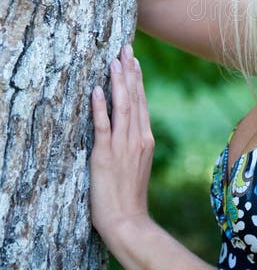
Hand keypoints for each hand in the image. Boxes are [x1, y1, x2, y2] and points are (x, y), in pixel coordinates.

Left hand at [90, 46, 154, 244]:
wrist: (128, 221)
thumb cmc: (129, 198)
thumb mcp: (136, 165)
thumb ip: (135, 145)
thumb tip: (130, 128)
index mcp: (145, 140)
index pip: (142, 103)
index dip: (137, 80)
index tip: (133, 59)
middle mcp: (137, 139)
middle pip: (135, 98)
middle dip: (129, 72)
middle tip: (124, 49)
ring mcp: (122, 146)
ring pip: (123, 106)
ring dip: (118, 82)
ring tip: (114, 61)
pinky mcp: (105, 155)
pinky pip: (103, 126)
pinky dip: (101, 107)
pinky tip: (97, 90)